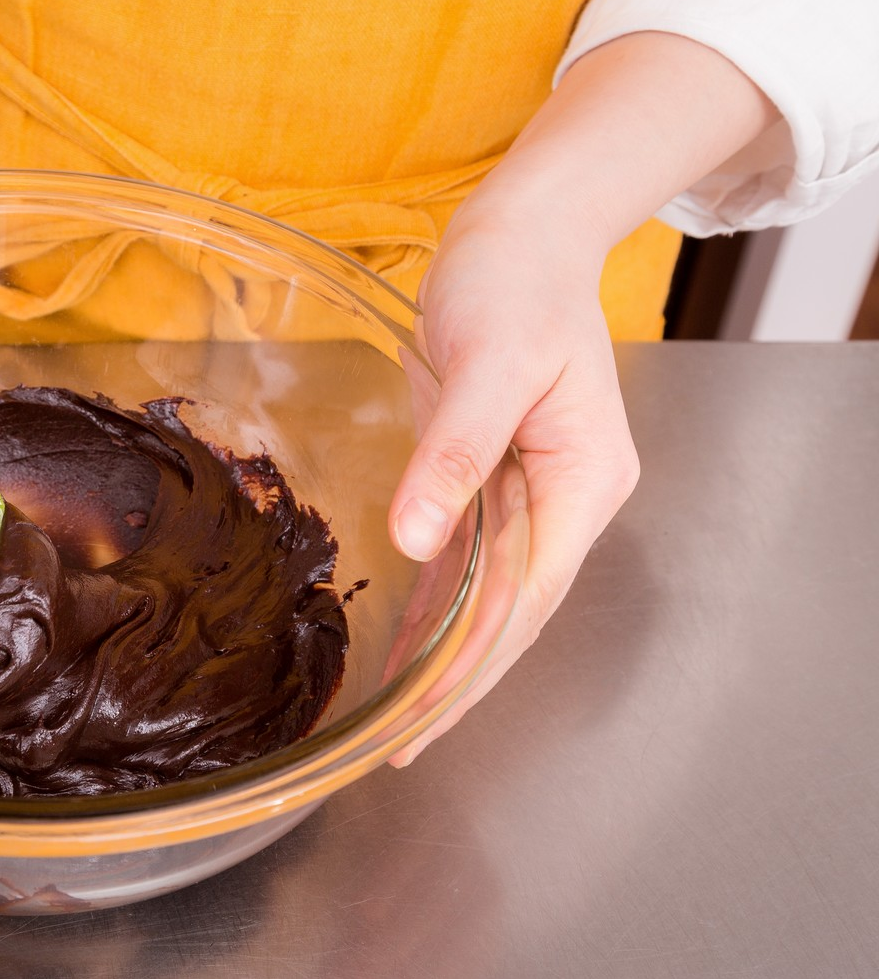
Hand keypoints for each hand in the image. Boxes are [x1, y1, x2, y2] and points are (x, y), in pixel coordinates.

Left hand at [382, 32, 775, 764]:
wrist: (519, 233)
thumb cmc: (514, 283)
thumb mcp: (486, 363)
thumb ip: (452, 454)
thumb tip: (421, 542)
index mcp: (580, 481)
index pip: (524, 598)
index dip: (473, 664)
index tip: (426, 716)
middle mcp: (562, 498)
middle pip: (510, 612)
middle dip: (459, 680)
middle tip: (402, 745)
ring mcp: (529, 490)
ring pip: (486, 595)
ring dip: (443, 653)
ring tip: (397, 716)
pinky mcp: (490, 474)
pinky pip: (463, 557)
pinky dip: (434, 603)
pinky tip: (404, 638)